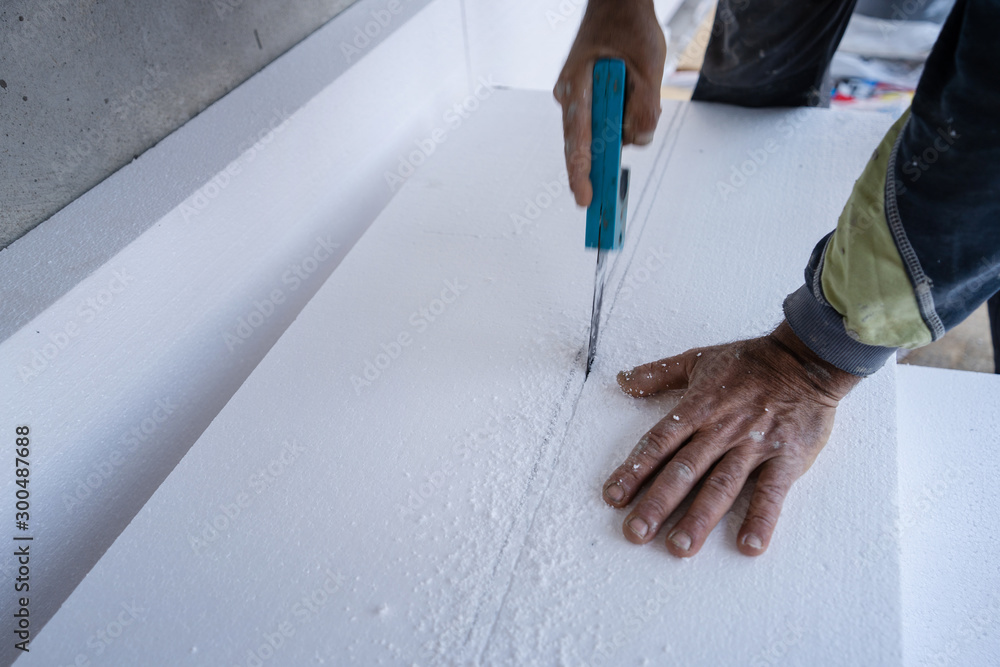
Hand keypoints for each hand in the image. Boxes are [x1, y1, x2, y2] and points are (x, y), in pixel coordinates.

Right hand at [553, 0, 665, 206]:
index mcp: (576, 88)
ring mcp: (579, 102)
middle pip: (591, 143)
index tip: (586, 198)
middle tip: (628, 138)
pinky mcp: (591, 105)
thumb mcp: (648, 66)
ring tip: (640, 86)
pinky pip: (609, 124)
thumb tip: (642, 137)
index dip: (580, 173)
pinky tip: (636, 91)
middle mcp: (571, 98)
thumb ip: (646, 106)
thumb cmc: (627, 27)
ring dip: (629, 123)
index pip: (576, 140)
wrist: (619, 6)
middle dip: (615, 145)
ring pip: (607, 134)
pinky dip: (627, 117)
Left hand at [603, 321, 862, 556]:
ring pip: (721, 485)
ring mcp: (753, 445)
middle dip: (657, 503)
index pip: (658, 443)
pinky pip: (772, 491)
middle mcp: (720, 430)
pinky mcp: (786, 457)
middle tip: (636, 532)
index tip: (613, 497)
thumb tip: (623, 381)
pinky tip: (749, 545)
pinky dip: (761, 518)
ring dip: (699, 517)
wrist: (806, 359)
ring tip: (679, 546)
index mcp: (697, 408)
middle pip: (683, 470)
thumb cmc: (749, 361)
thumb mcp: (698, 360)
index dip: (634, 470)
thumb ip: (659, 374)